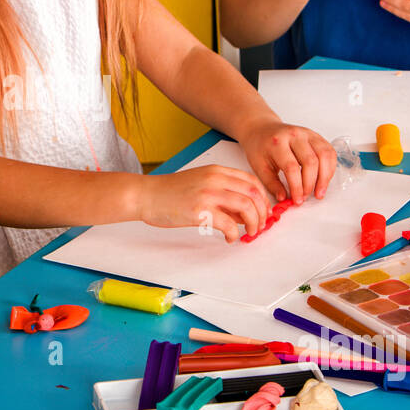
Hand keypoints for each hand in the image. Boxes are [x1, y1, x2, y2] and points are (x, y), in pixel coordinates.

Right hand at [137, 166, 268, 243]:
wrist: (146, 195)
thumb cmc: (169, 192)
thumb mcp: (200, 185)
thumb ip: (222, 195)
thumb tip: (244, 214)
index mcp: (216, 171)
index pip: (251, 181)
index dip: (263, 198)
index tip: (263, 212)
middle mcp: (215, 179)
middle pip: (254, 193)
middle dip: (262, 212)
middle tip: (260, 226)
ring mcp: (207, 194)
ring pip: (246, 207)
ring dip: (254, 223)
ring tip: (249, 233)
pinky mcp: (200, 211)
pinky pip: (229, 224)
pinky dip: (234, 234)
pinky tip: (229, 238)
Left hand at [237, 116, 336, 203]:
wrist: (262, 129)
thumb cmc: (260, 147)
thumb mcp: (259, 167)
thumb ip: (272, 184)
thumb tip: (284, 199)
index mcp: (277, 142)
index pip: (292, 167)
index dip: (297, 186)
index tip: (297, 200)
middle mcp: (295, 135)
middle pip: (310, 162)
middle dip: (310, 184)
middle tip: (305, 198)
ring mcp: (307, 134)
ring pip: (325, 155)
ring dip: (325, 177)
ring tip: (319, 192)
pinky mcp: (316, 136)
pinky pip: (329, 152)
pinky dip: (330, 168)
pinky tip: (324, 179)